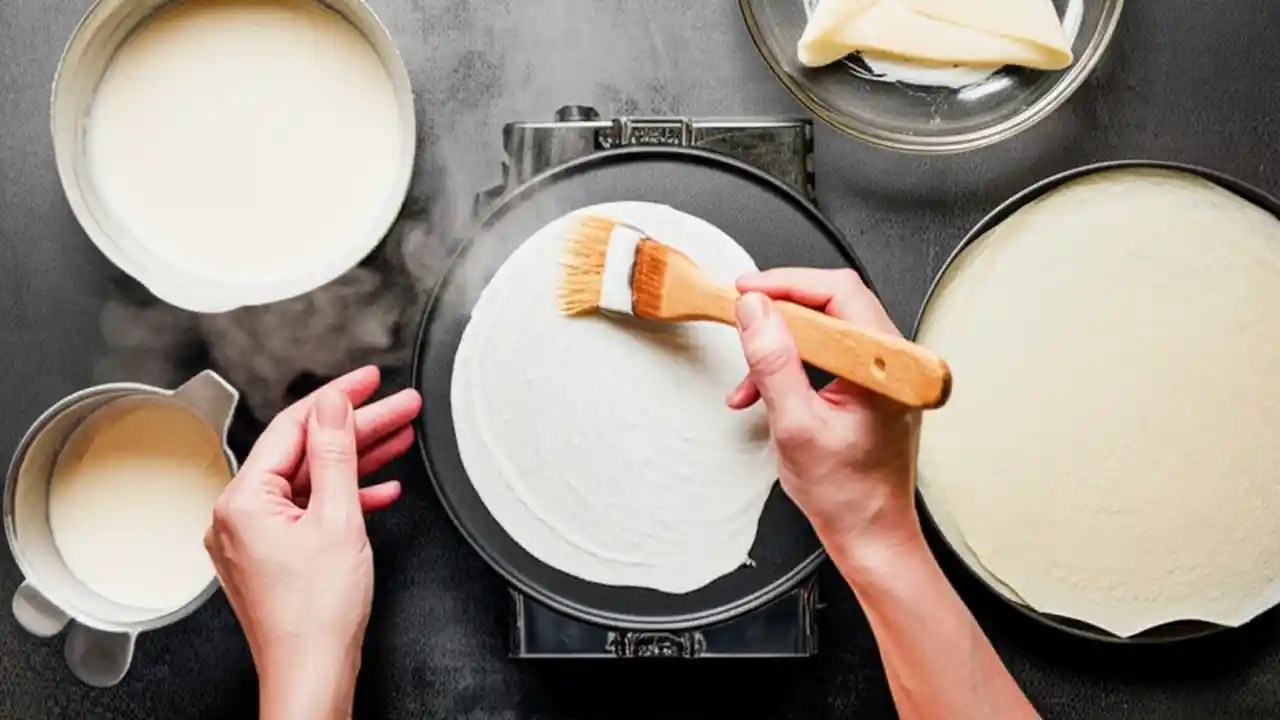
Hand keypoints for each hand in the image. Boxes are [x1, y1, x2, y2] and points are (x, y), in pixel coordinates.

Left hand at [204, 366, 420, 719]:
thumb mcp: (337, 518)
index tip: (367, 379)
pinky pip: (311, 511)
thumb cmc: (317, 614)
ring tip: (400, 437)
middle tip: (399, 406)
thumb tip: (333, 406)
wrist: (313, 672)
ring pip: (312, 480)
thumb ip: (336, 453)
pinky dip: (346, 498)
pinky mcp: (276, 555)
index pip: (292, 428)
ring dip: (357, 459)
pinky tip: (381, 489)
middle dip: (358, 428)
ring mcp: (257, 537)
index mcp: (242, 501)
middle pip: (306, 453)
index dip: (336, 397)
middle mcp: (240, 515)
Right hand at [728, 269, 920, 551]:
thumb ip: (773, 363)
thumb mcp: (796, 426)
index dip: (786, 284)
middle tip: (741, 319)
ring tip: (749, 379)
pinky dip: (790, 365)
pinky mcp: (868, 387)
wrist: (870, 536)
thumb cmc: (847, 495)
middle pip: (831, 304)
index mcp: (886, 366)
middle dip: (779, 313)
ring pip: (824, 330)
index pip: (838, 293)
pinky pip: (825, 356)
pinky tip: (762, 392)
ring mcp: (880, 375)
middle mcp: (891, 363)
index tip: (747, 291)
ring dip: (780, 346)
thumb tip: (755, 312)